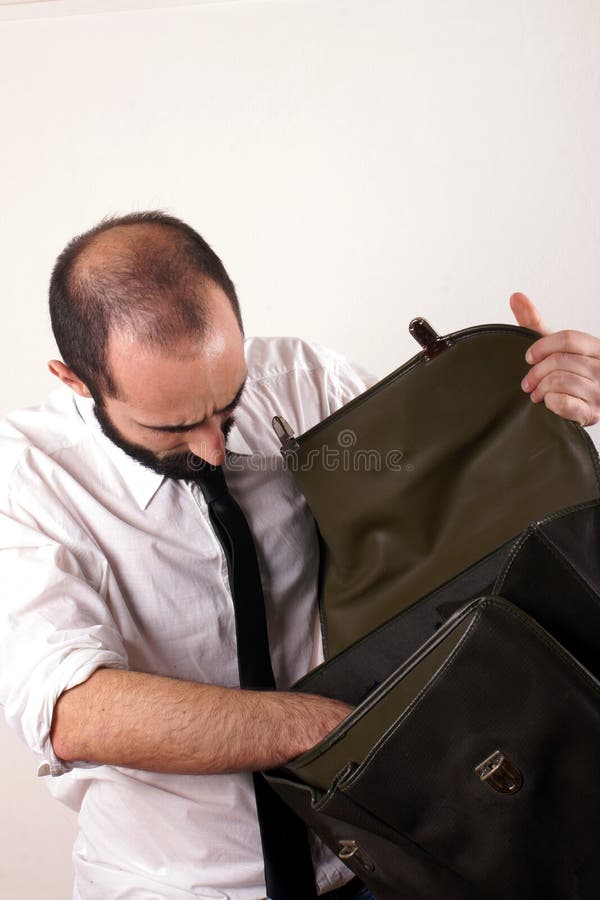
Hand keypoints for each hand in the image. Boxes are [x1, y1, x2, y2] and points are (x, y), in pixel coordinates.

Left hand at [510, 292, 599, 426]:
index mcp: (597, 348)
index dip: (542, 347)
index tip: (529, 358)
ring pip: (560, 381)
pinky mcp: (592, 414)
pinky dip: (549, 402)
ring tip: (536, 393)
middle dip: (536, 372)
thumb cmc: (567, 373)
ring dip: (540, 388)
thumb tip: (516, 296)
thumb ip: (534, 323)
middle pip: (560, 361)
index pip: (568, 339)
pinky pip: (564, 403)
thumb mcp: (554, 347)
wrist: (583, 406)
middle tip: (527, 382)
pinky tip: (548, 403)